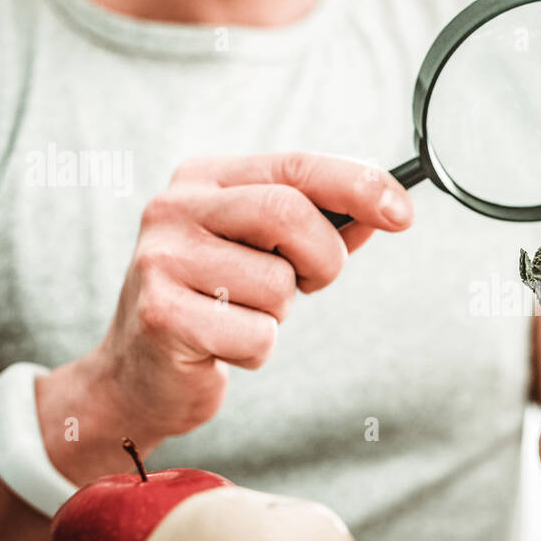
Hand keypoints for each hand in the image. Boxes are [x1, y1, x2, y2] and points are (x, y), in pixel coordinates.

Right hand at [38, 153, 412, 482]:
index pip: (296, 166)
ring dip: (279, 313)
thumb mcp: (264, 252)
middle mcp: (175, 208)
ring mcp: (162, 259)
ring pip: (278, 284)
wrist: (137, 375)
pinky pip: (257, 335)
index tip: (404, 214)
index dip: (358, 186)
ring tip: (239, 315)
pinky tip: (220, 346)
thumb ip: (320, 225)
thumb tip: (385, 208)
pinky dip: (256, 350)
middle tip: (308, 284)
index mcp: (205, 178)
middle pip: (290, 214)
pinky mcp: (161, 315)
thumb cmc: (213, 303)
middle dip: (321, 260)